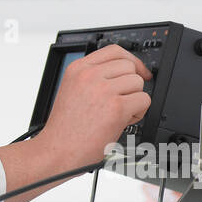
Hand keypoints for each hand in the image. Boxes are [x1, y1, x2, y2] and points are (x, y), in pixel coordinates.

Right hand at [41, 44, 151, 172]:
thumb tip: (120, 74)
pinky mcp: (116, 107)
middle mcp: (89, 76)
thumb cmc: (64, 129)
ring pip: (138, 83)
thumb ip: (93, 78)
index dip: (131, 60)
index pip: (114, 51)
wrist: (58, 150)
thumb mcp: (72, 91)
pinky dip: (138, 113)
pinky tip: (123, 121)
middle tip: (123, 100)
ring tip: (119, 113)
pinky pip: (143, 100)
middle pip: (129, 66)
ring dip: (134, 99)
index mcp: (77, 69)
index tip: (137, 70)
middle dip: (131, 84)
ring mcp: (103, 90)